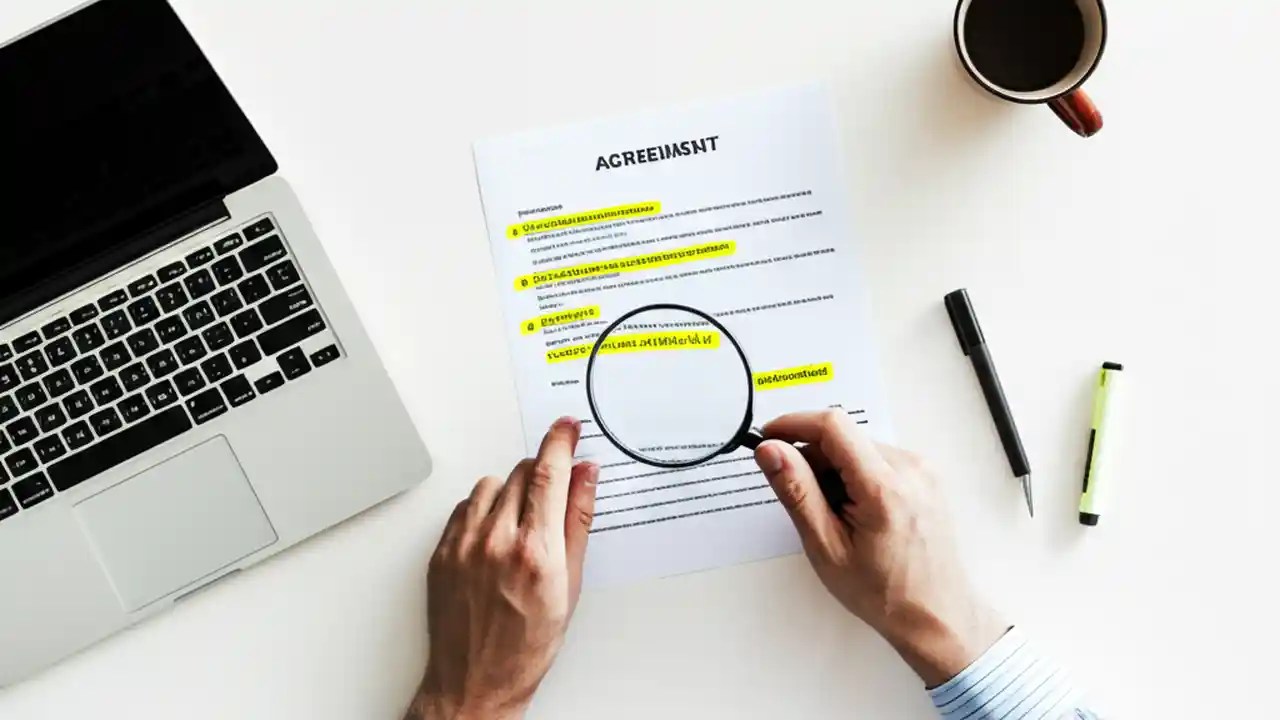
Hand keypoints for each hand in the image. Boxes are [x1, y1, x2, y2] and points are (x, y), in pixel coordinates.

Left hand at [407, 418, 598, 719]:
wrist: (476, 681)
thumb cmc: (527, 646)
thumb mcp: (569, 585)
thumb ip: (578, 522)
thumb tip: (585, 477)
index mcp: (536, 550)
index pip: (549, 473)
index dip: (560, 441)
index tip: (567, 427)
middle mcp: (496, 542)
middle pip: (521, 474)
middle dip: (541, 473)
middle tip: (552, 491)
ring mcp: (464, 546)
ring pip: (491, 485)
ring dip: (510, 490)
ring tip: (522, 521)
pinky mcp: (442, 552)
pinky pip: (464, 508)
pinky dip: (482, 510)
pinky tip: (495, 534)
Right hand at [755, 411, 1006, 686]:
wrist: (937, 614)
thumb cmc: (883, 592)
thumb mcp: (827, 548)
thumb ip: (797, 492)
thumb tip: (770, 451)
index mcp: (885, 488)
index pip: (833, 426)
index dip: (794, 424)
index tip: (768, 438)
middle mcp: (910, 468)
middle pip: (844, 437)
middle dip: (813, 458)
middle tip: (804, 500)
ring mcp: (922, 470)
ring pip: (859, 447)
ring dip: (835, 469)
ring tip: (836, 516)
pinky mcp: (925, 475)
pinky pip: (878, 458)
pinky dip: (856, 475)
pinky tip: (856, 511)